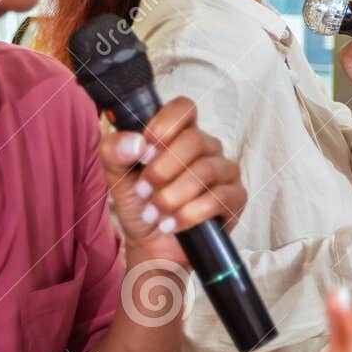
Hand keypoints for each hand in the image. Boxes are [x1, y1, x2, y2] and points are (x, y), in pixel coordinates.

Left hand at [98, 97, 243, 264]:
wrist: (153, 244)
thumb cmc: (141, 204)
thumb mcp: (117, 176)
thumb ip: (114, 152)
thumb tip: (135, 143)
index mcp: (180, 134)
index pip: (183, 108)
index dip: (164, 126)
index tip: (145, 152)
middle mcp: (207, 147)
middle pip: (194, 141)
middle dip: (162, 171)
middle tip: (144, 192)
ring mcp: (225, 171)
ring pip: (205, 170)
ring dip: (172, 196)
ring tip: (155, 213)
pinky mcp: (236, 198)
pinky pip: (219, 198)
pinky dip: (189, 214)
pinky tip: (171, 224)